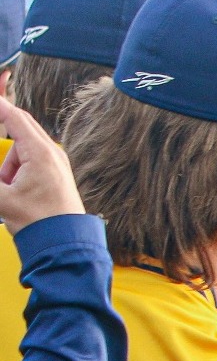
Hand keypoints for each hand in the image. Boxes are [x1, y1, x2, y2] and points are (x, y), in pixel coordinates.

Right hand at [0, 99, 82, 230]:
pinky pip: (28, 164)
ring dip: (7, 167)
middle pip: (20, 129)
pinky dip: (16, 173)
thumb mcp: (1, 199)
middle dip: (2, 134)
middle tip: (8, 180)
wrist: (66, 243)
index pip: (15, 117)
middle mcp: (52, 154)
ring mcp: (56, 164)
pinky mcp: (56, 175)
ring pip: (20, 152)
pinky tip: (16, 192)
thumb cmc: (40, 222)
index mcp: (40, 153)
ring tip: (10, 191)